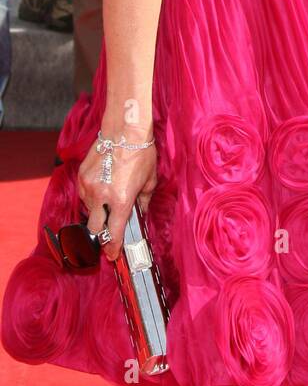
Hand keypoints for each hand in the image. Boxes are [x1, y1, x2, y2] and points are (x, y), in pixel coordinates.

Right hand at [77, 128, 157, 263]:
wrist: (124, 130)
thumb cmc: (141, 153)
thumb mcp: (150, 180)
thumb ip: (143, 201)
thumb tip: (139, 214)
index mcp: (121, 200)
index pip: (114, 234)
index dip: (113, 248)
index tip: (112, 255)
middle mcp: (102, 196)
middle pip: (95, 229)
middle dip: (101, 236)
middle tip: (109, 236)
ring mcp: (88, 187)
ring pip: (89, 211)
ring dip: (98, 212)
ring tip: (111, 200)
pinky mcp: (81, 177)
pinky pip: (84, 195)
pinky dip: (93, 197)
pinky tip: (104, 187)